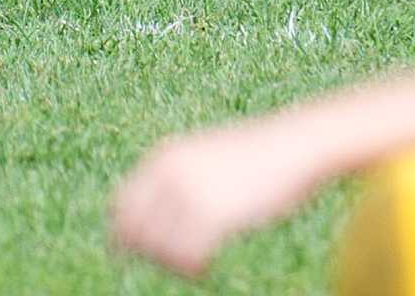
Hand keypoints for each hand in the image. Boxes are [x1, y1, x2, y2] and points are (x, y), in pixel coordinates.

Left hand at [109, 117, 324, 278]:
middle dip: (149, 253)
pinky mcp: (214, 212)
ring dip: (172, 264)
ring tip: (194, 261)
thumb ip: (175, 181)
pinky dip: (191, 268)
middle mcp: (171, 172)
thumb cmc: (254, 159)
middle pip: (134, 232)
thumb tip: (147, 223)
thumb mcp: (204, 161)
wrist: (294, 146)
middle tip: (176, 259)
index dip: (128, 235)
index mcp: (164, 157)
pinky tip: (204, 266)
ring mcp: (191, 191)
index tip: (147, 253)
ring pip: (159, 249)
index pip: (121, 206)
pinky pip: (186, 257)